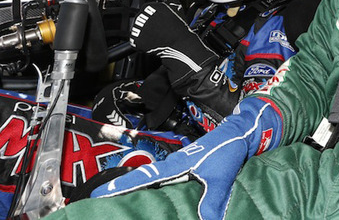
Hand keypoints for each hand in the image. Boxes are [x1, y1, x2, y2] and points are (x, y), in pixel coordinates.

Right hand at [91, 97, 281, 218]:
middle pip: (142, 180)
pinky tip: (155, 201)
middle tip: (99, 201)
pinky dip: (156, 190)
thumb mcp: (220, 177)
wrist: (240, 134)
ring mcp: (180, 167)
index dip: (120, 186)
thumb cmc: (227, 149)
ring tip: (119, 203)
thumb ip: (212, 201)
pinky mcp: (189, 170)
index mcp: (176, 165)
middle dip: (122, 190)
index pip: (143, 178)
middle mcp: (174, 166)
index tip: (98, 192)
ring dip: (138, 190)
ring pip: (153, 181)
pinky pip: (166, 182)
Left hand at [130, 2, 218, 85]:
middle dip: (151, 25)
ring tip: (158, 36)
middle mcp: (140, 16)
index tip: (163, 21)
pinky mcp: (135, 41)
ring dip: (147, 34)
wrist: (179, 43)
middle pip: (143, 20)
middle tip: (162, 29)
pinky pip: (136, 41)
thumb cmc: (178, 25)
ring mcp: (137, 29)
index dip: (156, 17)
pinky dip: (143, 43)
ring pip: (139, 30)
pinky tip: (153, 42)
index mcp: (148, 6)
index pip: (148, 10)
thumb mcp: (175, 4)